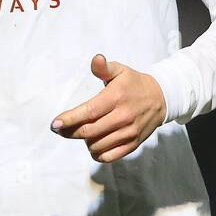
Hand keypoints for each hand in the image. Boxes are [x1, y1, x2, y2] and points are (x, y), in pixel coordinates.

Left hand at [50, 54, 167, 163]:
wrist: (161, 98)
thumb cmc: (134, 84)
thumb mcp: (120, 70)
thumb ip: (104, 67)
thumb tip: (96, 59)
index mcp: (116, 97)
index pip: (89, 112)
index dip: (70, 119)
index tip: (55, 124)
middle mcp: (123, 116)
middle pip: (89, 131)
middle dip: (70, 132)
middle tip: (60, 129)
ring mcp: (129, 132)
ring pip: (97, 145)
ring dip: (84, 141)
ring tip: (83, 132)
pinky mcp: (133, 144)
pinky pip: (109, 156)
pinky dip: (97, 153)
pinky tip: (94, 144)